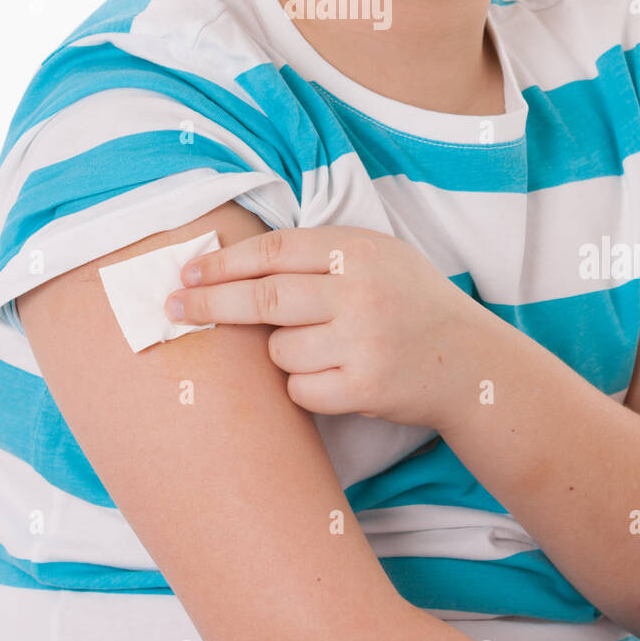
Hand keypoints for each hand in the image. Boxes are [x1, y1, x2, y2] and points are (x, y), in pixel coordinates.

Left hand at [164, 225, 484, 428]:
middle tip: (172, 307)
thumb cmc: (408, 300)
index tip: (186, 272)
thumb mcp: (374, 254)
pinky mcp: (364, 387)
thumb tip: (232, 257)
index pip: (272, 252)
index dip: (222, 263)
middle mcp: (358, 292)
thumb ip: (317, 252)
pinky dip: (303, 385)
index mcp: (356, 251)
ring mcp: (362, 341)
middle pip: (261, 300)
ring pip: (279, 352)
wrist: (466, 359)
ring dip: (279, 353)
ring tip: (315, 346)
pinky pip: (300, 390)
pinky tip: (331, 374)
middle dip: (208, 304)